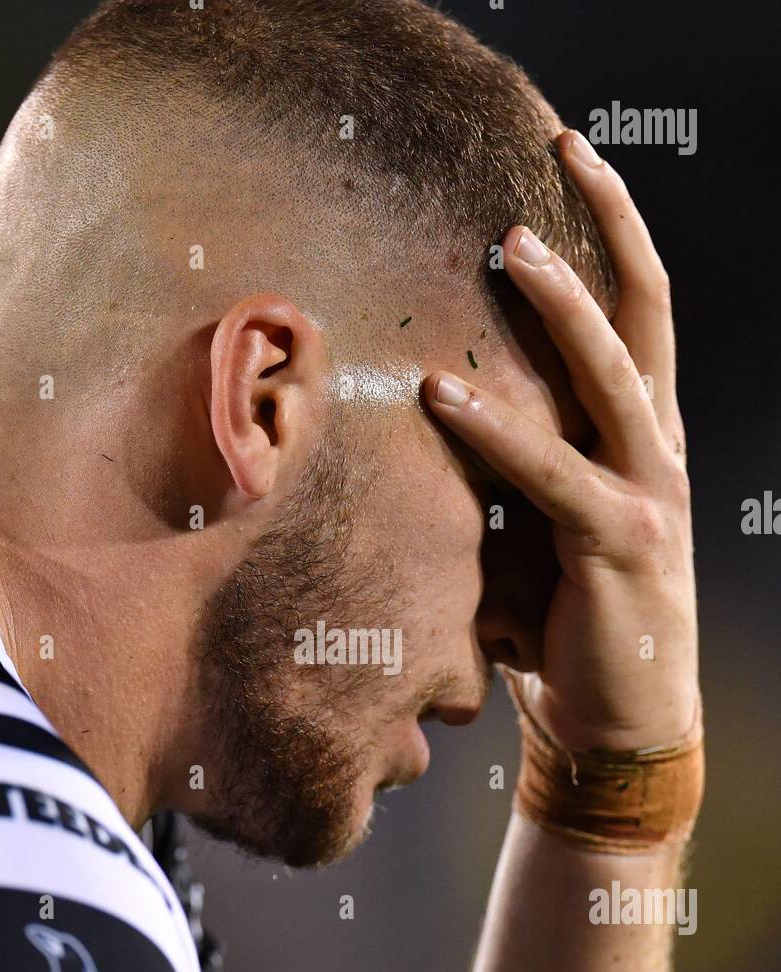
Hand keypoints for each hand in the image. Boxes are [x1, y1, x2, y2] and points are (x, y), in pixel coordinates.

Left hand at [424, 130, 698, 751]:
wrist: (617, 723)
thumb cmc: (565, 623)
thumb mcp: (533, 531)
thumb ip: (499, 473)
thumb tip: (413, 417)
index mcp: (638, 440)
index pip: (637, 317)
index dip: (612, 238)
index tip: (569, 169)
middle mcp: (654, 450)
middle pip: (646, 314)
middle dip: (607, 228)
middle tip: (559, 152)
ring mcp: (648, 492)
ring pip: (614, 374)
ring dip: (563, 304)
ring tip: (512, 245)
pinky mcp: (620, 543)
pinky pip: (553, 472)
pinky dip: (495, 428)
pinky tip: (441, 392)